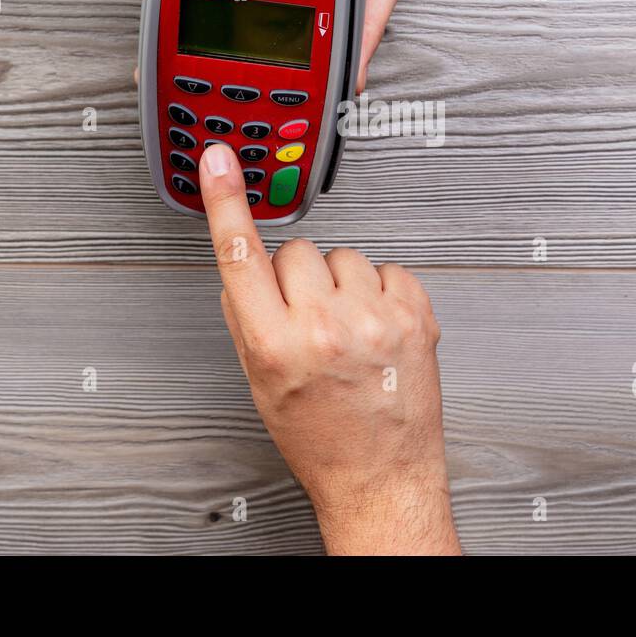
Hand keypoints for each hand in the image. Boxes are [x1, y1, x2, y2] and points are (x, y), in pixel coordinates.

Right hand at [197, 142, 459, 554]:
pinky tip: (375, 327)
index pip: (241, 254)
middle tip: (308, 318)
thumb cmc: (321, 440)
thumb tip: (242, 270)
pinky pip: (387, 269)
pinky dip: (379, 292)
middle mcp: (326, 327)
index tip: (219, 160)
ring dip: (341, 284)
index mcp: (276, 345)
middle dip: (297, 278)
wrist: (382, 475)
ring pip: (343, 256)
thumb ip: (245, 321)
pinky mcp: (416, 315)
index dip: (225, 200)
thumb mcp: (260, 385)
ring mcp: (376, 319)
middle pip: (296, 251)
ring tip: (347, 329)